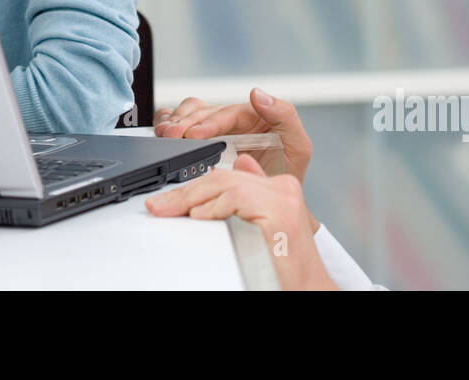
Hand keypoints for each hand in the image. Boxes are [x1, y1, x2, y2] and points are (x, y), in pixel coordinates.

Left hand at [145, 154, 337, 289]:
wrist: (309, 290)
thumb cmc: (284, 267)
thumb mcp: (258, 229)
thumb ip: (243, 203)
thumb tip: (220, 183)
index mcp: (278, 187)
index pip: (227, 177)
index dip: (193, 187)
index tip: (167, 201)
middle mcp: (282, 187)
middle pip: (223, 178)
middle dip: (184, 193)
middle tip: (158, 206)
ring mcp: (283, 197)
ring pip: (225, 184)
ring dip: (189, 198)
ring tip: (169, 210)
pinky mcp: (279, 212)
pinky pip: (237, 198)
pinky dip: (213, 207)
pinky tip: (197, 216)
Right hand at [153, 88, 312, 184]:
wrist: (275, 200)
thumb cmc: (286, 173)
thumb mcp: (298, 145)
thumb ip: (285, 117)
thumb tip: (259, 94)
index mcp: (254, 116)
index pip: (228, 113)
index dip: (210, 122)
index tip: (195, 133)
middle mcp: (232, 118)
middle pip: (203, 111)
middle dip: (186, 122)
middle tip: (172, 135)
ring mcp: (216, 127)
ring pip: (189, 111)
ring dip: (175, 119)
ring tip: (165, 133)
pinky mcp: (202, 138)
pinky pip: (182, 121)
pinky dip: (169, 121)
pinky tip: (162, 130)